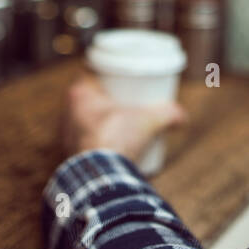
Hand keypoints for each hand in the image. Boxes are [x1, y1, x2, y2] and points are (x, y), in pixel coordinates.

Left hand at [60, 73, 187, 164]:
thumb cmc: (118, 139)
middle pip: (87, 97)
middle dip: (106, 98)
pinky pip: (85, 142)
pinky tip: (112, 146)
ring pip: (84, 120)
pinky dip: (98, 141)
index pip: (88, 72)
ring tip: (121, 123)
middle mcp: (67, 113)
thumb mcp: (149, 120)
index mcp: (80, 94)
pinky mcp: (71, 155)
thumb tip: (182, 116)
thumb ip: (168, 113)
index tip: (119, 76)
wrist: (101, 177)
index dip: (104, 71)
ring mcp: (67, 135)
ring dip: (100, 120)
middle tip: (125, 99)